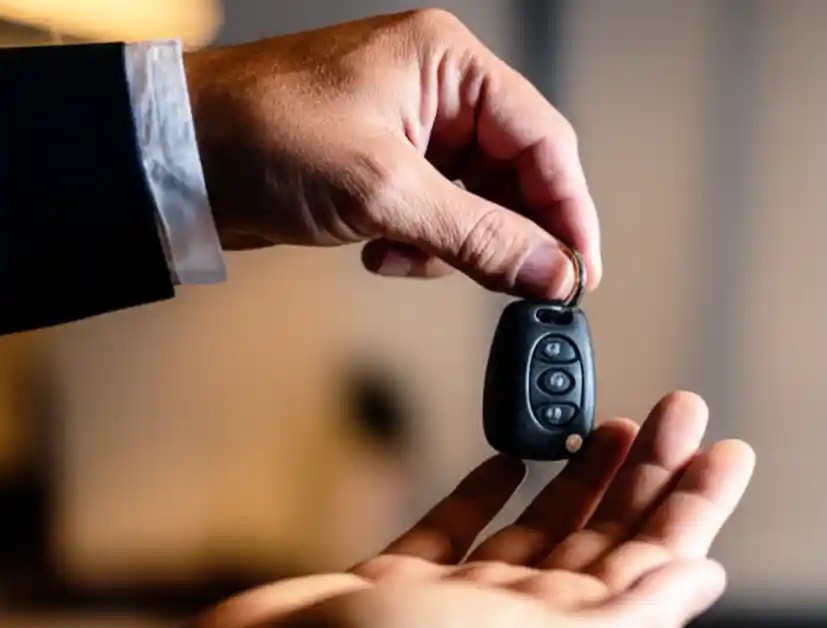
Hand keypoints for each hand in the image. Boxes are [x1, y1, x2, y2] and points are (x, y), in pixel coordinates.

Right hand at [102, 392, 752, 627]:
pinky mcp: (399, 588)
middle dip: (650, 473)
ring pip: (542, 528)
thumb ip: (633, 623)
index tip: (727, 447)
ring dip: (584, 474)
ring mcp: (460, 606)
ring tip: (618, 421)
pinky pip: (459, 530)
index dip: (695, 505)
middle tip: (678, 409)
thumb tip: (705, 581)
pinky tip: (514, 457)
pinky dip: (490, 489)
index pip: (655, 566)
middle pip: (608, 538)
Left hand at [184, 9, 599, 299]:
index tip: (580, 272)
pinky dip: (422, 245)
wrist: (170, 159)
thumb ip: (480, 236)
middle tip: (522, 287)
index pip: (545, 140)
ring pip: (479, 202)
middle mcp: (438, 89)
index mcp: (448, 63)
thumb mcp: (384, 190)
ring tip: (412, 257)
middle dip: (512, 235)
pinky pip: (438, 214)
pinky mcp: (385, 164)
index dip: (570, 212)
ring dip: (458, 246)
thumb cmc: (257, 135)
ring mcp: (411, 128)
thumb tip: (553, 271)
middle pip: (518, 174)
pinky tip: (384, 252)